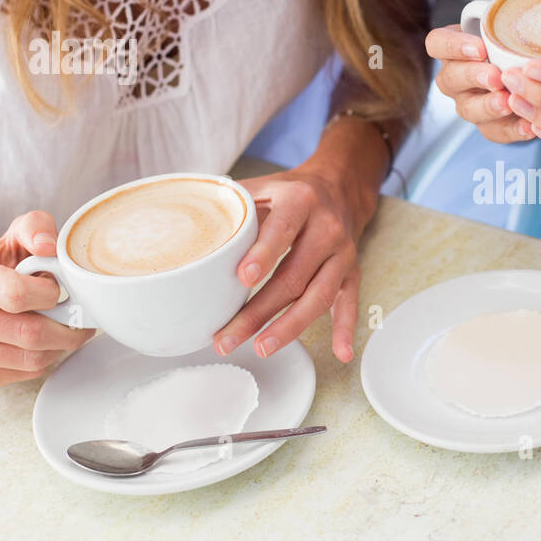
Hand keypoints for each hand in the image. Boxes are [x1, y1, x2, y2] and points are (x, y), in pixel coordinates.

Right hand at [0, 212, 94, 386]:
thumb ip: (37, 228)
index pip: (15, 295)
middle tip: (77, 317)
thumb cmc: (4, 263)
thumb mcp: (19, 234)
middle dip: (66, 326)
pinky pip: (22, 375)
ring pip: (30, 359)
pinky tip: (41, 344)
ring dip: (58, 346)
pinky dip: (43, 361)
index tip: (57, 290)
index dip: (50, 295)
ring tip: (61, 328)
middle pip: (28, 334)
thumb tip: (48, 247)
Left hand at [214, 169, 363, 362]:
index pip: (282, 229)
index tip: (243, 277)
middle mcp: (327, 228)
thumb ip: (232, 210)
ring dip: (289, 327)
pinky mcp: (351, 273)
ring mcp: (342, 254)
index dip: (263, 255)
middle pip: (294, 276)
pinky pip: (349, 304)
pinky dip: (346, 330)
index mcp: (300, 202)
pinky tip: (341, 353)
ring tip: (262, 347)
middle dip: (259, 311)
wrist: (338, 187)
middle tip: (229, 335)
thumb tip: (189, 236)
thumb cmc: (290, 192)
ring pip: (318, 297)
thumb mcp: (261, 188)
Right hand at [426, 24, 531, 143]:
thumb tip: (527, 22)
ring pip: (468, 109)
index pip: (436, 43)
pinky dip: (512, 129)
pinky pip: (493, 131)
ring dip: (488, 106)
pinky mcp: (488, 126)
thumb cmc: (514, 45)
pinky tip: (528, 125)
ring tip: (509, 102)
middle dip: (473, 77)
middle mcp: (454, 79)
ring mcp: (468, 104)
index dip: (453, 47)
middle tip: (495, 77)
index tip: (479, 48)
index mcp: (453, 49)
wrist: (532, 75)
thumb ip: (508, 27)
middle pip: (449, 79)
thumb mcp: (509, 31)